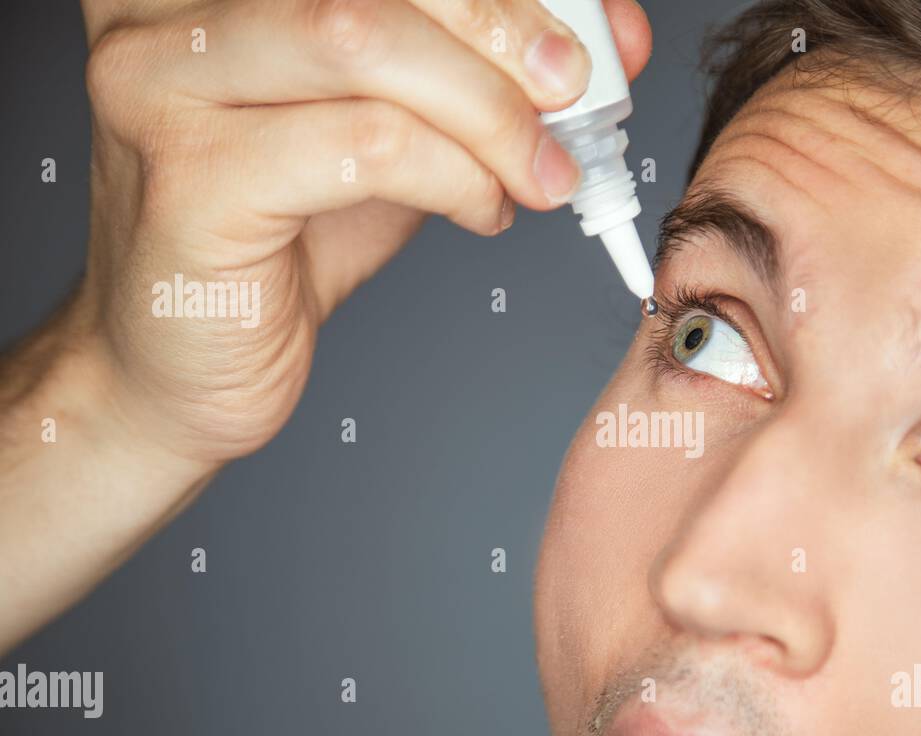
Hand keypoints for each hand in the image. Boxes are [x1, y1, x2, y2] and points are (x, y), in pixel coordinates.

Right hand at [75, 0, 651, 464]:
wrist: (182, 364)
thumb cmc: (279, 239)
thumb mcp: (389, 126)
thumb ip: (470, 75)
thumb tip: (606, 39)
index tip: (595, 29)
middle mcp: (165, 7)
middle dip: (509, 32)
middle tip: (576, 93)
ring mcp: (162, 85)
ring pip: (368, 43)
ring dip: (490, 114)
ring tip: (540, 173)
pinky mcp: (191, 181)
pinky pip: (368, 147)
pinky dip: (456, 178)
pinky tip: (483, 211)